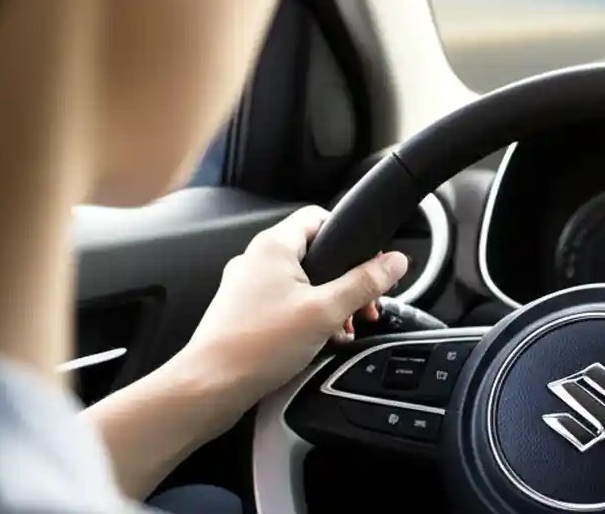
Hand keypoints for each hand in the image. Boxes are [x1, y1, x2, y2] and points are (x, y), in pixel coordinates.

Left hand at [179, 205, 408, 410]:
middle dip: (345, 281)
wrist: (210, 387)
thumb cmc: (256, 346)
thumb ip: (364, 283)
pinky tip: (319, 341)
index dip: (349, 237)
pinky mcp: (243, 313)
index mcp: (273, 246)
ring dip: (328, 303)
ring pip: (301, 283)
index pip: (319, 217)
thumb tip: (395, 262)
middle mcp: (256, 260)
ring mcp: (247, 287)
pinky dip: (306, 317)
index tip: (370, 263)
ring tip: (342, 328)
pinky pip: (285, 304)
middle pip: (315, 254)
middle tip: (363, 305)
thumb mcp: (326, 311)